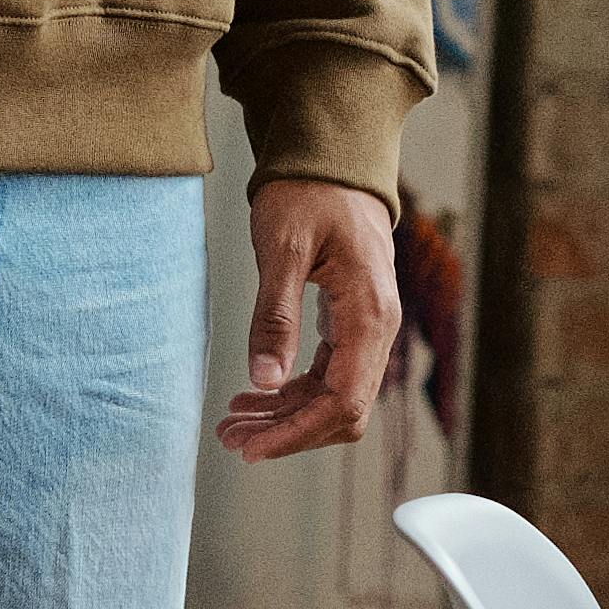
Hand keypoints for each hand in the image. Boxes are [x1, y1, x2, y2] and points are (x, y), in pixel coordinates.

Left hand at [218, 174, 407, 463]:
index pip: (342, 402)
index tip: (251, 447)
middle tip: (229, 436)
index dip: (297, 434)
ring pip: (333, 398)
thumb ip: (275, 315)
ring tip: (233, 422)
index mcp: (369, 315)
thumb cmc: (309, 194)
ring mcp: (368, 330)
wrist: (333, 161)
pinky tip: (254, 396)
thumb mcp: (282, 249)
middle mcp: (379, 330)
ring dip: (285, 418)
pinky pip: (329, 376)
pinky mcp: (352, 326)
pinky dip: (292, 394)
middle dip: (286, 433)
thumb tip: (263, 380)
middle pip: (341, 411)